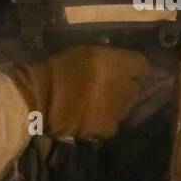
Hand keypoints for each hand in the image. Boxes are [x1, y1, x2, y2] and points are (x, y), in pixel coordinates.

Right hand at [4, 46, 149, 138]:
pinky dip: (105, 122)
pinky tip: (90, 117)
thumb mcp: (86, 53)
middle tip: (107, 89)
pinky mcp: (107, 127)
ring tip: (96, 104)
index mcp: (114, 62)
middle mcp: (120, 84)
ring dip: (115, 106)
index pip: (142, 66)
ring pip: (125, 107)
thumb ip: (110, 59)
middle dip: (124, 88)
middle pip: (135, 88)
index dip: (134, 70)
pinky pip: (114, 123)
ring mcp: (115, 107)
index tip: (125, 73)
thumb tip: (124, 67)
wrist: (38, 96)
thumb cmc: (59, 70)